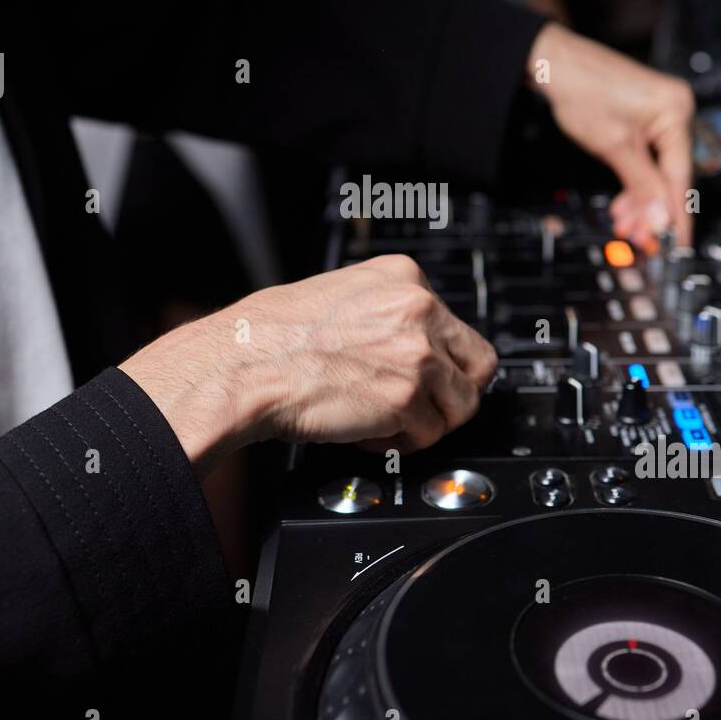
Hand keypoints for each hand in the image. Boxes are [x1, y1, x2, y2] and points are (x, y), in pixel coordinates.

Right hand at [119, 255, 496, 474]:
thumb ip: (386, 312)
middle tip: (420, 408)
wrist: (243, 367)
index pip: (458, 325)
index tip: (424, 378)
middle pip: (477, 365)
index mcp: (403, 276)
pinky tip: (369, 431)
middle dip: (451, 394)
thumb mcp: (340, 296)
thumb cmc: (272, 338)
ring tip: (386, 421)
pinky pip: (430, 435)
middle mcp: (418, 308)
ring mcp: (416, 352)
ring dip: (426, 422)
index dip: (442, 361)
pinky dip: (402, 443)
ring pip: (460, 406)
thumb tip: (413, 343)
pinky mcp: (405, 397)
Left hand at [526, 22, 695, 247]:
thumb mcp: (614, 146)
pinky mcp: (645, 116)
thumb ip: (641, 186)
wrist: (555, 62)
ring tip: (624, 224)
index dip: (677, 215)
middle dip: (651, 210)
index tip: (676, 245)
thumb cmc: (583, 90)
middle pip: (670, 175)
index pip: (681, 176)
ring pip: (657, 169)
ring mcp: (661, 112)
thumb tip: (661, 219)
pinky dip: (635, 180)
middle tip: (638, 239)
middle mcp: (676, 110)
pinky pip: (648, 157)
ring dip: (641, 199)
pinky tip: (623, 203)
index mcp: (677, 112)